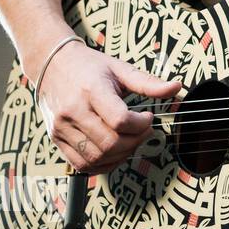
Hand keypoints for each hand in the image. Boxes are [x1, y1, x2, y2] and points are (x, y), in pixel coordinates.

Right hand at [35, 41, 182, 173]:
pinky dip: (103, 164)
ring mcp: (62, 127)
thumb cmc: (89, 66)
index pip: (119, 120)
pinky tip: (115, 152)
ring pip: (97, 157)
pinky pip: (82, 164)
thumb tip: (177, 88)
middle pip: (110, 143)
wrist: (52, 64)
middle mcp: (73, 111)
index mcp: (91, 91)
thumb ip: (148, 82)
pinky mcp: (56, 138)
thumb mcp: (120, 68)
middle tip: (143, 131)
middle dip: (136, 141)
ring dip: (122, 154)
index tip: (147, 117)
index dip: (141, 124)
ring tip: (130, 140)